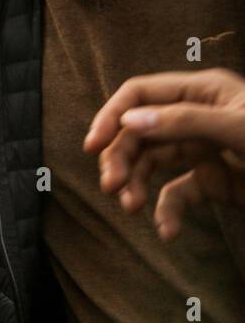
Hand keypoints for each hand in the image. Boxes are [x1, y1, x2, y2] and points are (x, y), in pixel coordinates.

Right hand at [84, 68, 244, 238]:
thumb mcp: (240, 129)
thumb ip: (184, 122)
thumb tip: (127, 123)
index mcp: (202, 91)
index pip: (140, 94)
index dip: (111, 116)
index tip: (93, 146)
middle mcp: (197, 117)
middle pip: (139, 133)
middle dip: (122, 159)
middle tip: (112, 188)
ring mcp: (204, 150)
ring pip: (152, 164)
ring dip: (136, 185)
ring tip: (131, 208)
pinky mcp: (213, 182)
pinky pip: (177, 194)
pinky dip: (167, 212)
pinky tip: (167, 231)